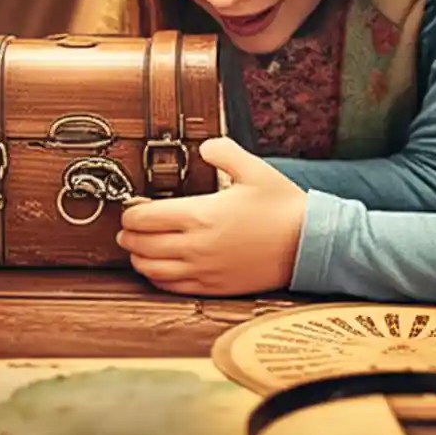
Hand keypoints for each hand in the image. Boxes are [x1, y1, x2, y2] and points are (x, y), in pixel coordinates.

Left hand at [118, 137, 307, 295]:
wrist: (308, 244)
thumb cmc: (282, 207)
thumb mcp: (254, 169)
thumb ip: (223, 152)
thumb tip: (204, 146)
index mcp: (200, 215)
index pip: (142, 219)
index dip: (129, 213)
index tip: (132, 207)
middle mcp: (195, 246)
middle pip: (139, 245)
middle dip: (128, 235)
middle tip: (130, 227)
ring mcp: (203, 270)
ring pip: (150, 269)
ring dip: (138, 257)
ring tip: (139, 247)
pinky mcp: (213, 287)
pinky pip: (171, 288)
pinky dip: (156, 277)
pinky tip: (158, 268)